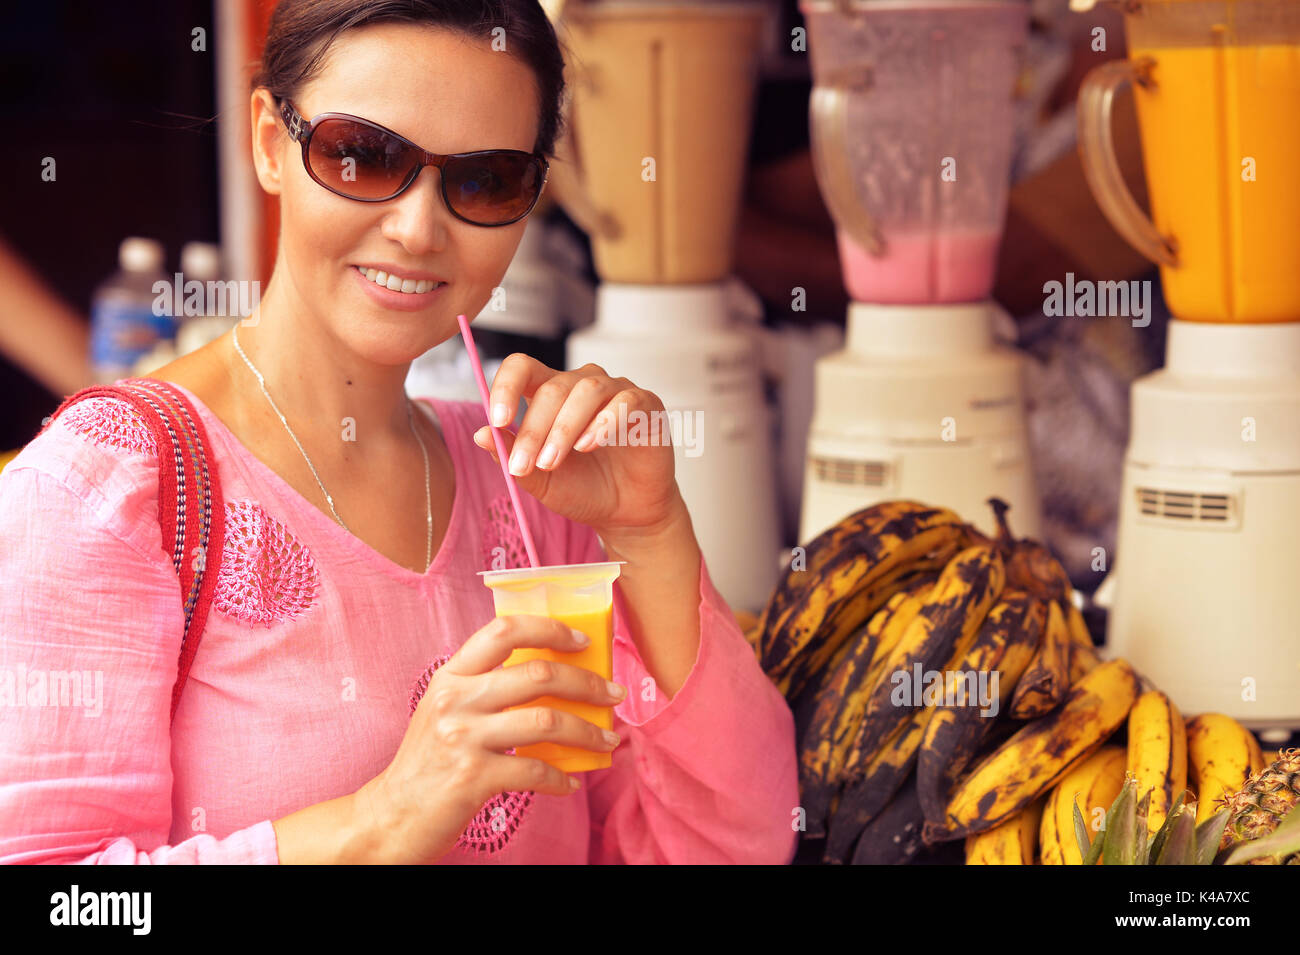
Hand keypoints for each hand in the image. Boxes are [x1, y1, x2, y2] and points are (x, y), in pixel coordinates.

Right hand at [353, 614, 626, 863]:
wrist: (391, 816)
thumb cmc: (428, 762)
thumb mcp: (446, 711)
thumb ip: (485, 690)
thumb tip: (554, 680)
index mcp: (450, 675)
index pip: (503, 631)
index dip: (549, 629)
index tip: (582, 641)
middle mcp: (455, 700)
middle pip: (538, 674)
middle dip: (587, 684)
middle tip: (613, 695)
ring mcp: (463, 738)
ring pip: (546, 722)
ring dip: (587, 732)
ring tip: (607, 741)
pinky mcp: (473, 777)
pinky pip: (535, 771)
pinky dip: (562, 778)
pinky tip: (570, 783)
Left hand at [471, 355, 683, 538]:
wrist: (624, 513)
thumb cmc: (582, 490)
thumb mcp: (539, 479)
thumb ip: (512, 456)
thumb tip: (480, 435)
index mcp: (549, 394)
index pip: (522, 368)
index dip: (505, 387)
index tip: (496, 420)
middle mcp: (581, 384)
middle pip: (551, 388)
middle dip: (533, 429)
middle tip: (526, 465)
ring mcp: (615, 390)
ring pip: (586, 391)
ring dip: (564, 428)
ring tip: (553, 461)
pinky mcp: (645, 403)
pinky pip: (623, 401)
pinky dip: (603, 423)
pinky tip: (588, 446)